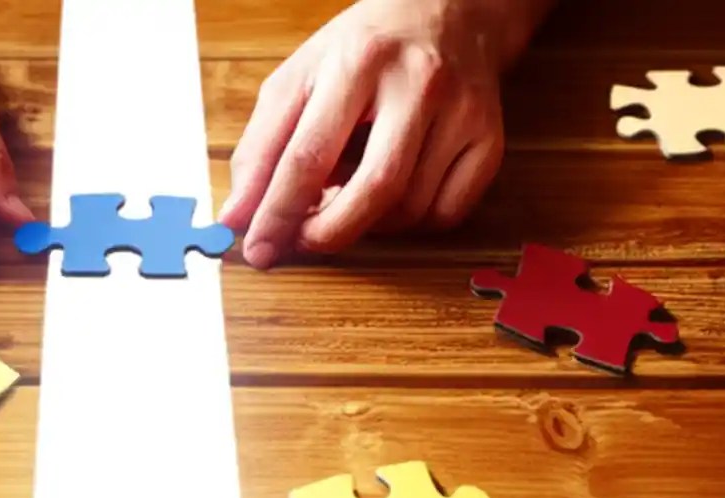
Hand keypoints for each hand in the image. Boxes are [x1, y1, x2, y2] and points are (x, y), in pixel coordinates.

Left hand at [219, 0, 555, 268]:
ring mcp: (462, 114)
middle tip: (300, 244)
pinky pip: (445, 213)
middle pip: (372, 188)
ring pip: (409, 208)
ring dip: (366, 224)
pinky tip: (389, 199)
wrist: (449, 11)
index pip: (309, 154)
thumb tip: (236, 215)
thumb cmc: (362, 51)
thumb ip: (261, 147)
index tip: (257, 247)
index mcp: (357, 62)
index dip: (278, 211)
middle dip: (327, 233)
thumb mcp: (299, 79)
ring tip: (344, 200)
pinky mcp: (489, 140)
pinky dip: (409, 223)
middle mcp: (418, 85)